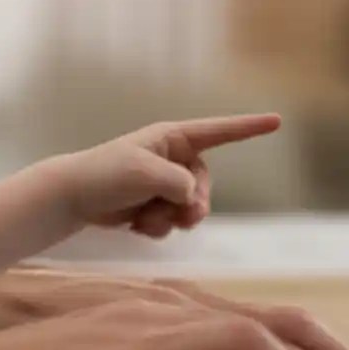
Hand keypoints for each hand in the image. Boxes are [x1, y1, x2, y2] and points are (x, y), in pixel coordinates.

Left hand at [57, 114, 280, 237]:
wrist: (71, 197)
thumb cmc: (105, 173)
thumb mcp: (147, 173)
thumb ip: (179, 183)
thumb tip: (192, 200)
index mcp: (174, 138)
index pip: (219, 132)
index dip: (249, 128)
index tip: (277, 121)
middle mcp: (173, 158)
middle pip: (205, 185)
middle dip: (194, 204)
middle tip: (181, 214)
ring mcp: (164, 183)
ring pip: (191, 208)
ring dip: (172, 220)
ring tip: (147, 220)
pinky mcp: (154, 204)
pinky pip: (173, 222)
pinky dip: (158, 228)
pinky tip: (136, 225)